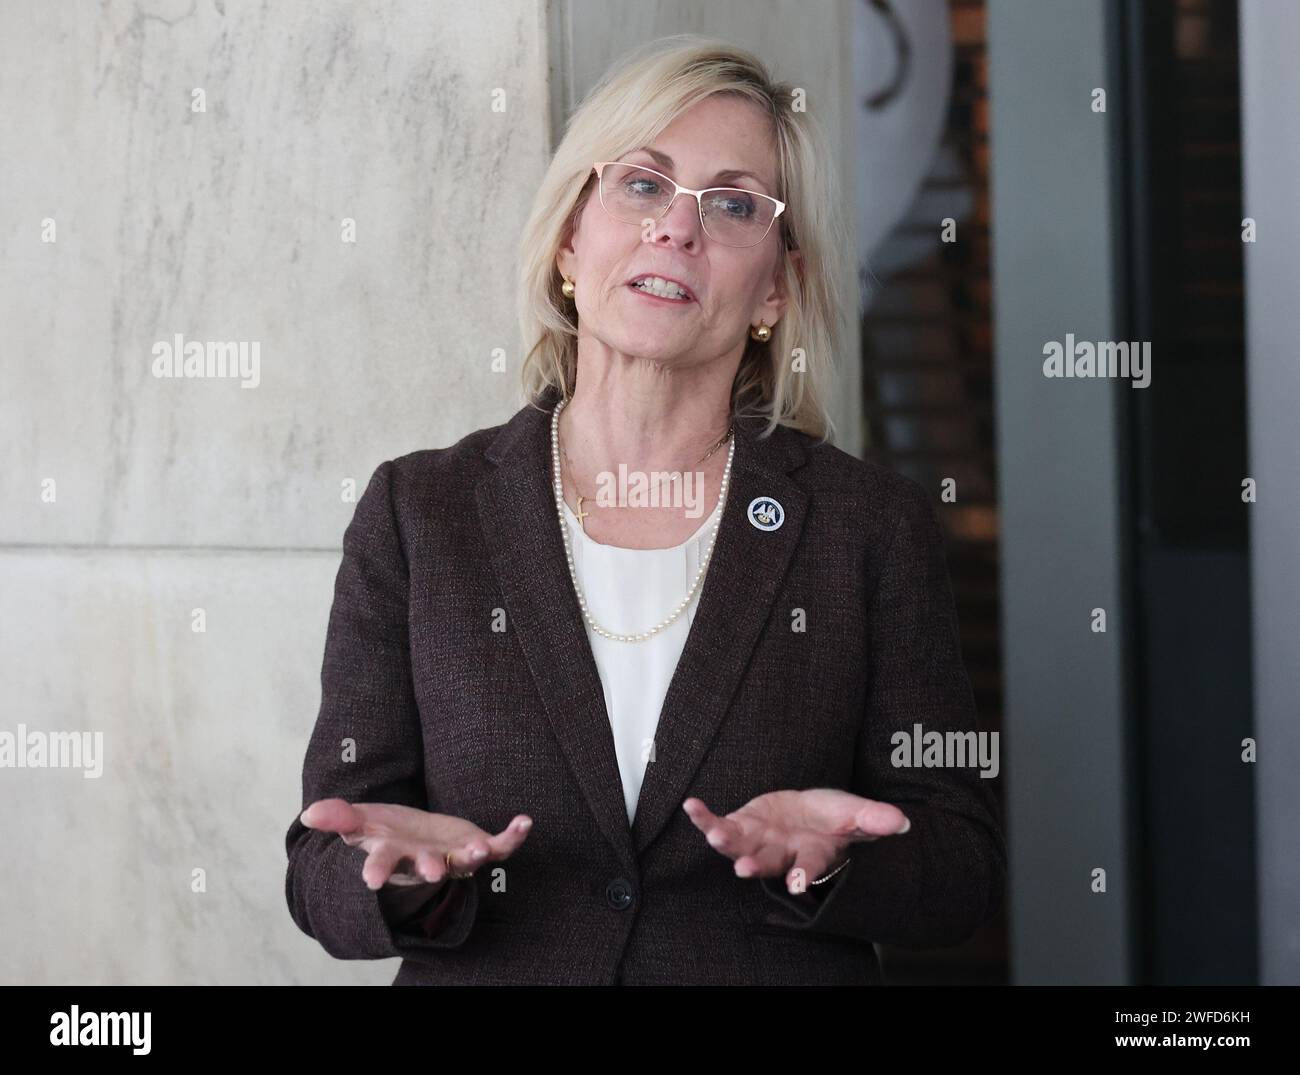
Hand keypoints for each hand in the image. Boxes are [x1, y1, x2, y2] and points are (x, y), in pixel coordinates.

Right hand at [300, 797, 531, 890]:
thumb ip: (339, 817)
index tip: (369, 880)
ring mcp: (452, 856)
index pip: (381, 864)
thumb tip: (309, 814)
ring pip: (463, 862)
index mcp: (393, 854)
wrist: (418, 839)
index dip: (375, 870)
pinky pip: (500, 846)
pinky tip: (525, 821)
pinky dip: (513, 836)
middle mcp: (423, 860)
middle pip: (426, 867)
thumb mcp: (361, 821)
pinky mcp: (477, 846)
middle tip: (433, 873)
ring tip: (480, 850)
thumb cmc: (386, 831)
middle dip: (430, 870)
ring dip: (472, 857)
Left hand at [683, 789, 909, 894]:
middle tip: (744, 869)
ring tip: (713, 835)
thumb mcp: (856, 814)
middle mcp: (782, 853)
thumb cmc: (833, 818)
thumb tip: (902, 822)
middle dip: (757, 865)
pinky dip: (703, 817)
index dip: (803, 874)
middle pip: (769, 862)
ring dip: (725, 842)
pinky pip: (718, 823)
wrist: (808, 814)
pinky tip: (691, 806)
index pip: (809, 866)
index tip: (796, 884)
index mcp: (811, 853)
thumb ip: (874, 819)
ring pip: (740, 846)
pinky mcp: (741, 825)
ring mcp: (758, 841)